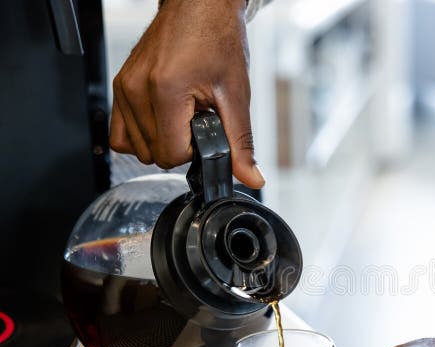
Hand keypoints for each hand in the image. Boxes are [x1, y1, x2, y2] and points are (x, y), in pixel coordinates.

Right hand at [109, 0, 264, 187]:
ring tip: (183, 114)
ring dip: (163, 140)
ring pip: (137, 149)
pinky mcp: (119, 87)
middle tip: (197, 118)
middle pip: (154, 154)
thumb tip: (252, 178)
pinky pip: (121, 134)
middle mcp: (136, 89)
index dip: (195, 151)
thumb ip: (241, 143)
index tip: (206, 130)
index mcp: (164, 90)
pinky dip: (143, 136)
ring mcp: (123, 87)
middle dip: (180, 145)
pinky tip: (164, 121)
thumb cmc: (217, 39)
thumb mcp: (236, 95)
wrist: (199, 7)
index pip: (171, 154)